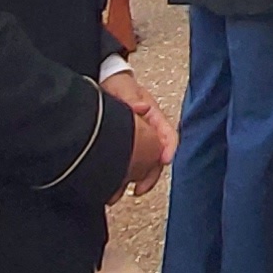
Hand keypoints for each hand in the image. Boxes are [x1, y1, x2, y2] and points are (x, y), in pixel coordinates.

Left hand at [103, 69, 176, 200]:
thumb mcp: (124, 88)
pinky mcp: (127, 144)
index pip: (169, 136)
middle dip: (151, 175)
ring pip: (145, 163)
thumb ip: (132, 98)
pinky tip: (117, 185)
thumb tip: (141, 107)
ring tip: (128, 192)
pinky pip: (132, 162)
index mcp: (155, 117)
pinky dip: (127, 175)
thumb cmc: (117, 83)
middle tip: (140, 189)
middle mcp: (150, 130)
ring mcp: (140, 138)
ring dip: (139, 179)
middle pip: (158, 156)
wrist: (103, 80)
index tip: (164, 161)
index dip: (168, 149)